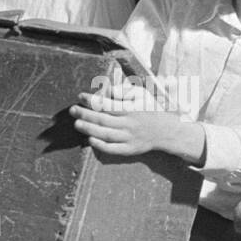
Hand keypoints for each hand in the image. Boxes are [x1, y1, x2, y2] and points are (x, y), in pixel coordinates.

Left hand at [71, 65, 204, 159]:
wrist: (168, 131)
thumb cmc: (152, 109)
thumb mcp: (143, 94)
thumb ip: (126, 91)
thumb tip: (110, 90)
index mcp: (132, 109)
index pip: (107, 104)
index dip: (92, 101)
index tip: (81, 96)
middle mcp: (129, 124)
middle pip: (103, 120)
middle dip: (85, 114)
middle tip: (72, 110)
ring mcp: (129, 138)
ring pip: (105, 135)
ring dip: (89, 129)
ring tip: (77, 124)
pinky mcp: (130, 149)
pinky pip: (113, 149)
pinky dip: (101, 146)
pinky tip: (90, 140)